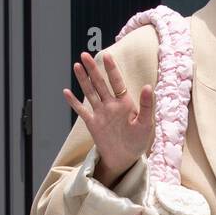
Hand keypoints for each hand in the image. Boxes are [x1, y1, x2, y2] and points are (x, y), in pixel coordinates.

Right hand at [63, 50, 153, 178]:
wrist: (124, 159)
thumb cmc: (137, 142)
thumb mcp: (145, 124)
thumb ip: (146, 105)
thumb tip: (149, 86)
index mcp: (124, 103)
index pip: (117, 82)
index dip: (111, 69)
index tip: (107, 55)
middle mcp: (111, 105)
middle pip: (100, 83)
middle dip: (93, 69)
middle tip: (84, 55)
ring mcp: (100, 113)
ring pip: (90, 93)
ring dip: (83, 80)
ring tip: (77, 66)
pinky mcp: (92, 124)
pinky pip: (81, 111)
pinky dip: (74, 102)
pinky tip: (66, 92)